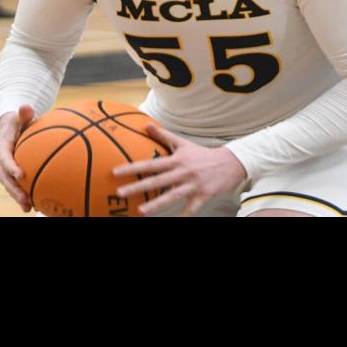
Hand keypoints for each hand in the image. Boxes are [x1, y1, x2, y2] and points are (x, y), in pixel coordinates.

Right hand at [0, 105, 37, 212]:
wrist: (12, 127)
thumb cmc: (20, 121)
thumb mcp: (21, 116)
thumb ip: (24, 113)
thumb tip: (26, 107)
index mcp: (2, 146)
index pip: (4, 158)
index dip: (11, 167)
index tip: (20, 175)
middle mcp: (1, 160)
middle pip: (5, 178)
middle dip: (14, 190)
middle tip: (25, 201)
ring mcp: (5, 168)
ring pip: (9, 185)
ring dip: (18, 197)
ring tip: (29, 208)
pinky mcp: (12, 173)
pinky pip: (17, 185)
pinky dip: (25, 194)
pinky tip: (37, 205)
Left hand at [113, 123, 246, 215]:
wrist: (230, 163)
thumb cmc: (203, 154)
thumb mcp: (183, 143)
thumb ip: (164, 135)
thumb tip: (146, 124)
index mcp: (176, 160)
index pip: (150, 164)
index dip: (132, 167)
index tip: (115, 172)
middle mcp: (183, 172)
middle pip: (157, 180)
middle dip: (137, 187)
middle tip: (120, 193)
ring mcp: (193, 185)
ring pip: (172, 196)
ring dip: (156, 204)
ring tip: (140, 211)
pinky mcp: (203, 195)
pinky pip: (191, 208)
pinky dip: (184, 215)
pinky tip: (174, 221)